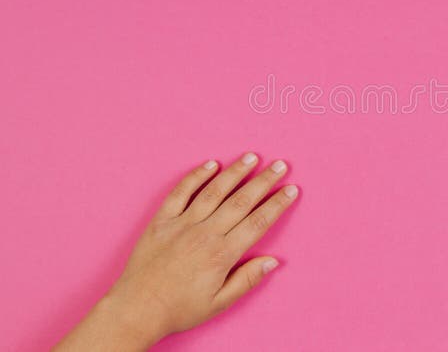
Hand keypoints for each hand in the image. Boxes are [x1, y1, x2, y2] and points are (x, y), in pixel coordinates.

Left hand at [56, 152, 298, 350]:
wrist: (137, 309)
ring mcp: (182, 224)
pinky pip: (181, 192)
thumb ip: (247, 280)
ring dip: (235, 172)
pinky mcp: (162, 220)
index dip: (277, 204)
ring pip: (214, 191)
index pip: (257, 222)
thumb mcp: (219, 303)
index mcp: (222, 254)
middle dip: (264, 181)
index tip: (291, 190)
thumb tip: (272, 261)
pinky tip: (210, 164)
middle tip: (280, 165)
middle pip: (241, 200)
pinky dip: (196, 176)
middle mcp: (205, 233)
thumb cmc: (178, 309)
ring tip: (252, 157)